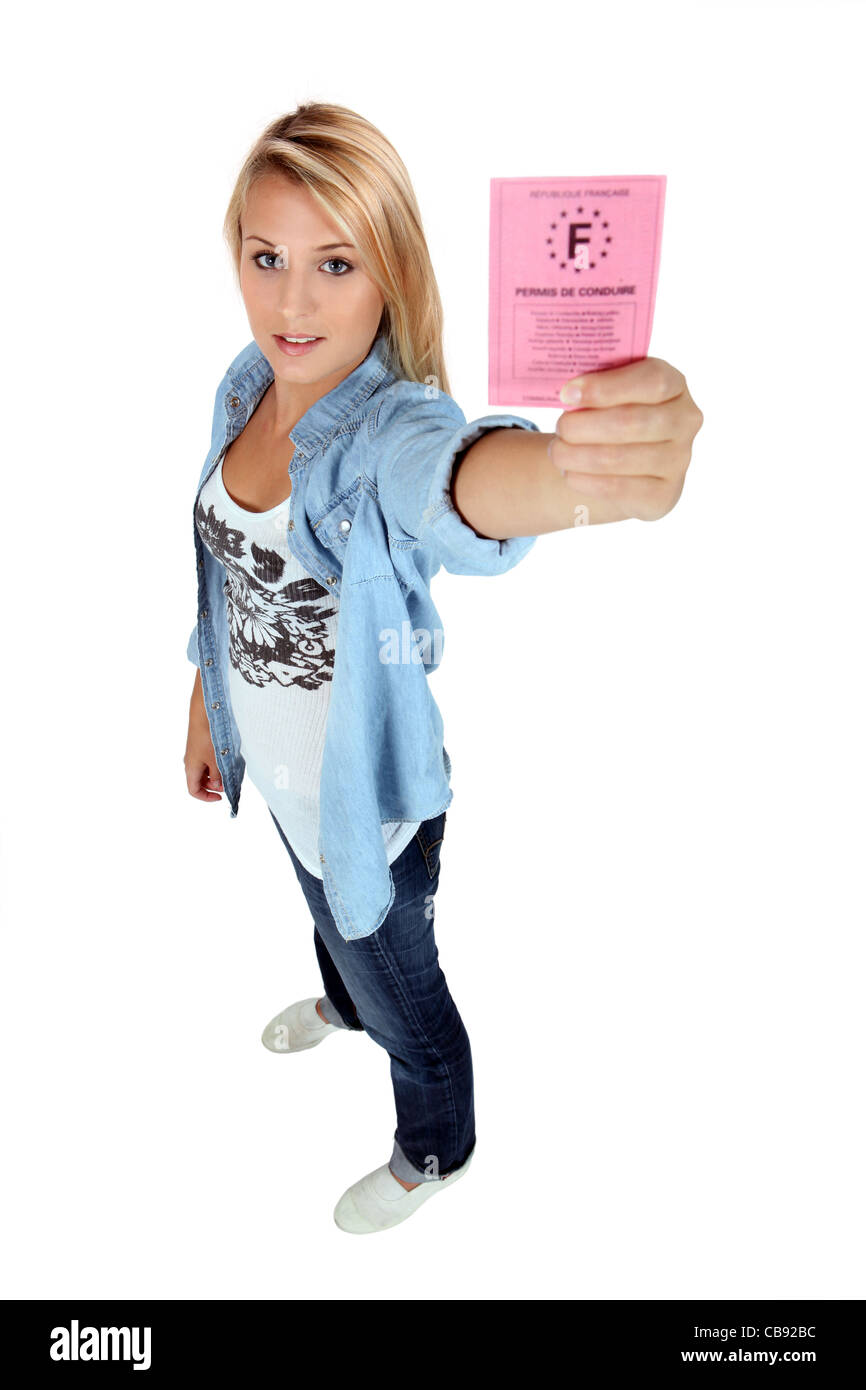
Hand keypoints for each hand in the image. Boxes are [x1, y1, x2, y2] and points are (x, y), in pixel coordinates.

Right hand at [184, 691, 223, 804]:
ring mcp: (195, 752)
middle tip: (228, 782)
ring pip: (205, 770)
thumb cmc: (209, 736)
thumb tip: (218, 786)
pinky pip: (207, 759)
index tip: (220, 797)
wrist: (205, 712)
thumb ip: (218, 776)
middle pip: (200, 781)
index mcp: (191, 768)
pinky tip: (227, 758)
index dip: (206, 797)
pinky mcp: (201, 744)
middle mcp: (191, 761)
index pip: (194, 790)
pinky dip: (216, 763)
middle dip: (214, 785)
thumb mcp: (216, 761)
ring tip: (229, 769)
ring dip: (216, 773)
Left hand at [547, 357, 703, 521]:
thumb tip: (568, 393)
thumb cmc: (615, 414)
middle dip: (583, 426)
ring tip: (557, 452)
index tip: (566, 394)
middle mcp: (685, 421)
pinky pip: (618, 488)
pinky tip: (569, 473)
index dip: (605, 388)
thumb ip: (598, 383)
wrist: (628, 463)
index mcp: (674, 385)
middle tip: (559, 427)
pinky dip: (585, 480)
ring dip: (576, 455)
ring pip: (618, 458)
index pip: (650, 381)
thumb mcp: (612, 391)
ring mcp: (679, 460)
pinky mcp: (664, 494)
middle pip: (629, 422)